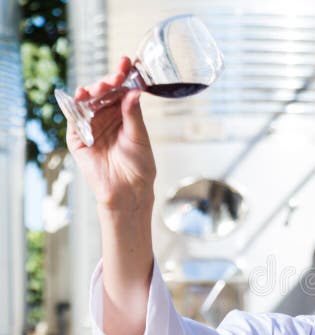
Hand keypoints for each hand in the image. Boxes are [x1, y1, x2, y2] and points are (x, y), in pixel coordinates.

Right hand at [66, 56, 156, 211]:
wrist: (129, 191)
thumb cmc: (140, 167)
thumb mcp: (140, 137)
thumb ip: (133, 114)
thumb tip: (134, 91)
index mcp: (124, 114)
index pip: (121, 90)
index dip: (123, 75)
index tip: (128, 62)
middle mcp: (107, 117)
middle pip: (103, 92)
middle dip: (108, 81)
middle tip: (115, 76)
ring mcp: (91, 126)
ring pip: (87, 101)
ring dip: (93, 90)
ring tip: (102, 86)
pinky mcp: (78, 137)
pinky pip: (73, 117)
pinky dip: (76, 106)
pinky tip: (83, 97)